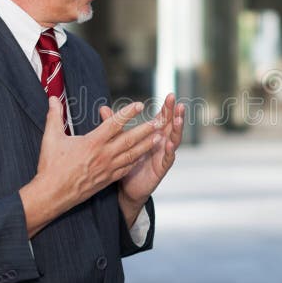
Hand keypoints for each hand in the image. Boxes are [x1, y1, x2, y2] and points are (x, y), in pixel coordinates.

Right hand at [19, 97, 160, 236]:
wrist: (52, 195)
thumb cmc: (51, 166)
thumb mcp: (51, 138)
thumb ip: (54, 116)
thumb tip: (52, 98)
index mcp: (92, 143)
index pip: (114, 124)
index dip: (127, 113)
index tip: (140, 105)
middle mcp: (104, 155)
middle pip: (130, 139)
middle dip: (146, 129)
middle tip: (160, 120)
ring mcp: (107, 168)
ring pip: (132, 154)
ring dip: (147, 145)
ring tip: (160, 136)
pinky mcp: (107, 180)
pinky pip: (126, 168)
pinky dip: (137, 160)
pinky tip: (144, 156)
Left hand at [101, 93, 184, 225]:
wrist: (127, 188)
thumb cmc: (126, 162)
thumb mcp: (120, 141)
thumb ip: (114, 125)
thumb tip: (103, 109)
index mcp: (153, 135)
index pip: (162, 118)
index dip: (167, 107)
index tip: (170, 95)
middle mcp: (161, 143)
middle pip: (171, 126)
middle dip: (176, 114)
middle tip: (178, 103)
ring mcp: (163, 155)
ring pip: (174, 140)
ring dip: (177, 129)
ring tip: (178, 119)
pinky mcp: (161, 168)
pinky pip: (168, 159)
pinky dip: (170, 151)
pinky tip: (170, 143)